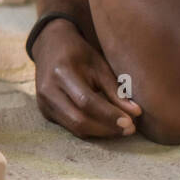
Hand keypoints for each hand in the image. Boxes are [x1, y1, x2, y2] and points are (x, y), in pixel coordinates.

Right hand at [32, 19, 141, 137]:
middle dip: (106, 129)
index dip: (109, 115)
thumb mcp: (99, 65)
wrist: (50, 46)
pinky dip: (90, 129)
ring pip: (74, 128)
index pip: (86, 101)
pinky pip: (70, 127)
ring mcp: (43, 103)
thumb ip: (115, 89)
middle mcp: (48, 91)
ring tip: (120, 129)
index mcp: (61, 73)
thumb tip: (135, 112)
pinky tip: (105, 126)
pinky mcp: (45, 111)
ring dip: (100, 132)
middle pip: (78, 119)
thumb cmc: (79, 53)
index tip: (130, 123)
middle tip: (129, 129)